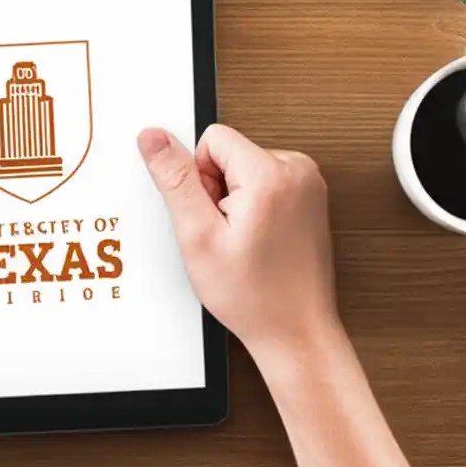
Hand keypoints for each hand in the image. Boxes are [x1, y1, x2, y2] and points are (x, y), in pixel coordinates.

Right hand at [137, 124, 340, 367]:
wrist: (295, 330)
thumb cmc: (253, 295)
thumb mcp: (198, 236)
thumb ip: (175, 179)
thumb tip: (154, 136)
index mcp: (271, 174)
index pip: (213, 139)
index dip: (199, 179)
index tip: (213, 216)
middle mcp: (298, 170)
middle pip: (231, 153)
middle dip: (218, 190)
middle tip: (228, 234)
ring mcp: (309, 183)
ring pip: (246, 168)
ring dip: (236, 201)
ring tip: (245, 241)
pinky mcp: (311, 196)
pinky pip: (266, 182)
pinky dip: (256, 207)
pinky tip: (259, 240)